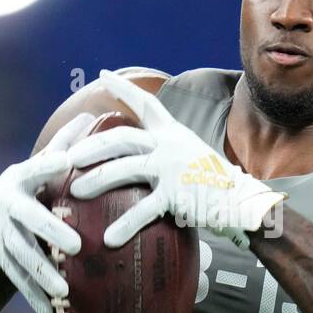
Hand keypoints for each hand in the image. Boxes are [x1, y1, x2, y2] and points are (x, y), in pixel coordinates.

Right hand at [0, 112, 96, 312]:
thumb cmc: (22, 190)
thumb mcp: (35, 168)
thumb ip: (63, 146)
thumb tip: (93, 113)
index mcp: (19, 180)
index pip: (34, 170)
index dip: (48, 165)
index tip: (67, 161)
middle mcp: (5, 206)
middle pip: (28, 219)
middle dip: (50, 231)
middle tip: (76, 244)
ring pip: (21, 254)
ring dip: (41, 273)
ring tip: (64, 288)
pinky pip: (16, 279)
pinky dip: (33, 296)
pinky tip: (52, 312)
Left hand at [66, 70, 287, 248]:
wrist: (244, 201)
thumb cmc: (213, 183)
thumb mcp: (190, 156)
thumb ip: (166, 152)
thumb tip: (141, 155)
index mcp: (173, 133)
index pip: (146, 103)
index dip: (123, 88)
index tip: (102, 74)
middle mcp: (170, 145)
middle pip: (122, 138)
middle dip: (92, 146)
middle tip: (69, 157)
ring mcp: (172, 168)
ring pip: (125, 168)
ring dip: (97, 180)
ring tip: (76, 192)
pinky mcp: (176, 194)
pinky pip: (143, 209)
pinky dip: (125, 225)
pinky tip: (109, 238)